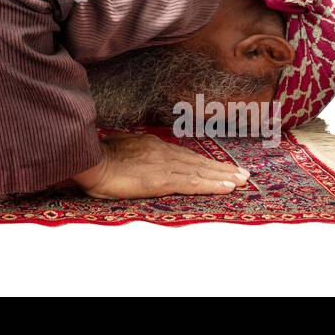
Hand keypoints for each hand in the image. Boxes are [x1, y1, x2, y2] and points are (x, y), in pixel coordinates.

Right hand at [73, 132, 248, 199]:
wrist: (91, 160)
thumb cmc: (98, 157)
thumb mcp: (118, 148)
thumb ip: (132, 151)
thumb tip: (133, 152)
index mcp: (153, 147)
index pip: (185, 156)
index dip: (204, 162)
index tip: (220, 166)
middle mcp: (164, 153)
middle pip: (199, 162)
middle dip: (222, 168)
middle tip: (243, 173)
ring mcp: (165, 166)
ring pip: (201, 172)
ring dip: (223, 176)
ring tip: (242, 180)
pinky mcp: (163, 180)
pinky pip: (193, 183)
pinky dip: (212, 185)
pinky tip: (227, 187)